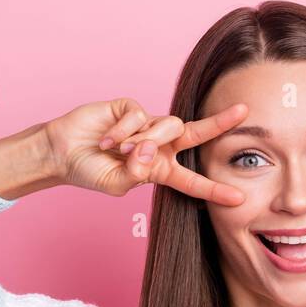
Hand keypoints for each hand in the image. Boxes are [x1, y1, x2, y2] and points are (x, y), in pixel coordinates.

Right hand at [43, 98, 248, 204]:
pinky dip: (123, 131)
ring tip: (120, 151)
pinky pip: (140, 116)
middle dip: (219, 123)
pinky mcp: (130, 108)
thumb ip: (136, 174)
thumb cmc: (89, 172)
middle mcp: (158, 146)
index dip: (214, 189)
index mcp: (159, 170)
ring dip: (146, 141)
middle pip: (196, 134)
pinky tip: (106, 140)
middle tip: (244, 112)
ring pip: (167, 126)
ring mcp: (145, 125)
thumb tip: (147, 152)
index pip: (192, 181)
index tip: (239, 198)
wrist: (60, 153)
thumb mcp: (116, 185)